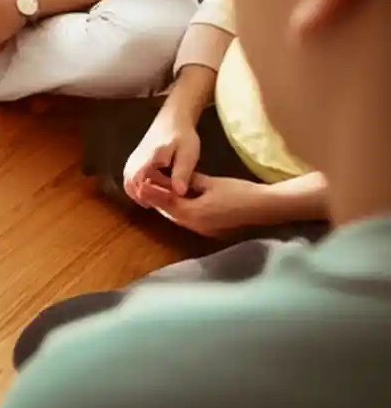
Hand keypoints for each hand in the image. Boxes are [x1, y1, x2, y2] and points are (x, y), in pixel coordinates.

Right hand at [123, 110, 201, 203]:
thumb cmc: (182, 135)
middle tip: (165, 203)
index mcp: (147, 159)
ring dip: (143, 193)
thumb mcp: (188, 154)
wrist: (173, 119)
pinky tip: (157, 189)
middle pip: (130, 187)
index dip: (150, 196)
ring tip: (162, 197)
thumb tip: (180, 193)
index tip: (166, 201)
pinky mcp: (134, 161)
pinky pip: (131, 180)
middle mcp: (135, 161)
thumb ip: (182, 173)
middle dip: (146, 198)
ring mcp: (132, 161)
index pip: (138, 184)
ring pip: (129, 185)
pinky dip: (141, 188)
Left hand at [137, 174, 270, 237]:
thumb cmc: (239, 192)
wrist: (264, 207)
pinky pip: (188, 219)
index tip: (143, 183)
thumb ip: (190, 181)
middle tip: (147, 186)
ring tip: (158, 192)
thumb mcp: (210, 183)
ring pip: (178, 216)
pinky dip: (180, 209)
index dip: (153, 192)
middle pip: (169, 212)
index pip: (166, 203)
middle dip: (158, 199)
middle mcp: (193, 225)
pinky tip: (178, 200)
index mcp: (192, 213)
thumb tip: (175, 178)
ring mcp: (202, 229)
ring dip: (169, 205)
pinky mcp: (209, 229)